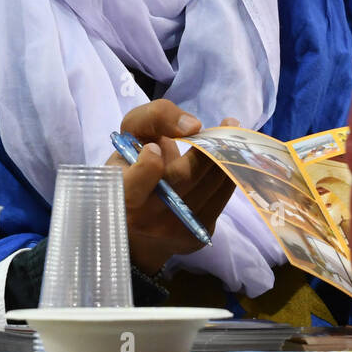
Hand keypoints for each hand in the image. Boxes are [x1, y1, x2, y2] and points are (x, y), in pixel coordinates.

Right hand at [108, 99, 238, 274]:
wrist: (141, 223)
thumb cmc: (133, 167)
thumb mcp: (130, 137)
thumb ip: (152, 118)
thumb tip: (193, 127)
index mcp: (120, 194)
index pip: (135, 185)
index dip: (148, 165)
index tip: (155, 146)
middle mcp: (146, 219)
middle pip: (184, 177)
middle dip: (207, 146)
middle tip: (227, 123)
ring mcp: (174, 229)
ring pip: (210, 184)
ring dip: (226, 154)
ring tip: (230, 132)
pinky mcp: (198, 233)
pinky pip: (222, 196)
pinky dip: (228, 171)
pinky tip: (229, 155)